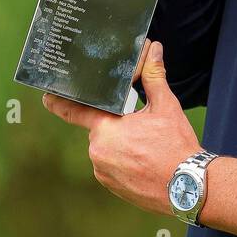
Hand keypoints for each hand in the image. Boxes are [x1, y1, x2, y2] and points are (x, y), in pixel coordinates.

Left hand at [41, 40, 200, 215]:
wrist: (188, 185)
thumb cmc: (175, 145)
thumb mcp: (165, 106)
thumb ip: (154, 76)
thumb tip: (154, 50)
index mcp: (106, 128)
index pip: (75, 111)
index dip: (59, 102)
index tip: (47, 97)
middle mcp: (98, 151)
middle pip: (101, 129)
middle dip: (117, 125)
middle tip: (142, 129)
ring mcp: (103, 172)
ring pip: (107, 148)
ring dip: (121, 144)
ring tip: (147, 148)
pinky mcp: (112, 187)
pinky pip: (112, 167)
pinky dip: (124, 162)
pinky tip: (144, 162)